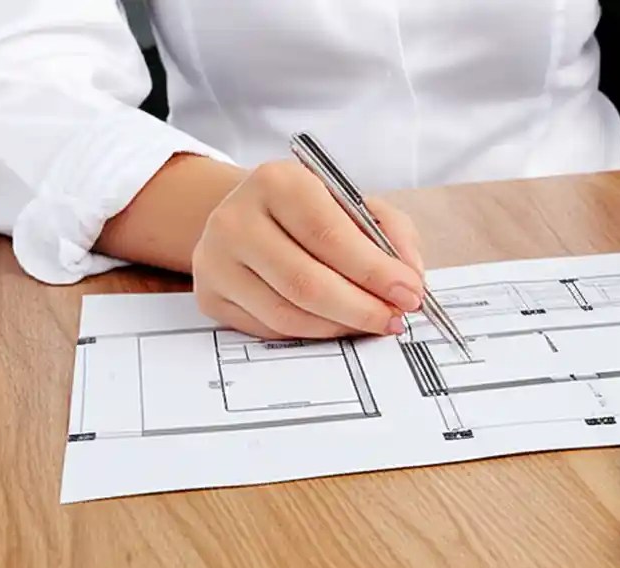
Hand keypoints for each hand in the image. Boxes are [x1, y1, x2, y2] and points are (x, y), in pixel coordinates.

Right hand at [192, 160, 425, 338]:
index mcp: (277, 182)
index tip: (410, 293)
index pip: (329, 236)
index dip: (374, 272)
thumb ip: (390, 233)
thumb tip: (410, 278)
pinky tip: (336, 324)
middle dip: (362, 308)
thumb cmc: (310, 211)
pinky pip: (270, 329)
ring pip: (287, 314)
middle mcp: (236, 218)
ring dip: (340, 326)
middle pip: (306, 282)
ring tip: (371, 323)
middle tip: (395, 319)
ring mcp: (215, 260)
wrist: (248, 216)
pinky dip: (312, 333)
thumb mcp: (354, 204)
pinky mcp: (209, 295)